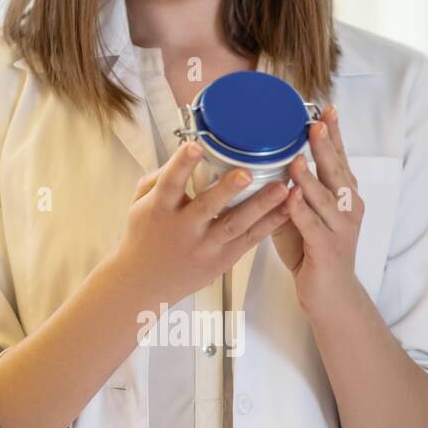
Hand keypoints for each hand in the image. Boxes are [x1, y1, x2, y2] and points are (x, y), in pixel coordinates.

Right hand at [111, 140, 292, 307]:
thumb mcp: (140, 203)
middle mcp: (182, 229)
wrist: (144, 282)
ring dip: (260, 206)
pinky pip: (249, 241)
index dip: (182, 164)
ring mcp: (205, 247)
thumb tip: (184, 154)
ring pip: (235, 226)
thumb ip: (160, 178)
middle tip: (247, 172)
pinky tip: (287, 209)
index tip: (195, 145)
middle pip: (206, 207)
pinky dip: (269, 224)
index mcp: (159, 210)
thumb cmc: (144, 236)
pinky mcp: (222, 260)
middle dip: (227, 189)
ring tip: (282, 188)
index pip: (170, 184)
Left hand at [270, 104, 363, 312]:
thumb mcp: (300, 212)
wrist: (331, 294)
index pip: (339, 158)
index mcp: (343, 195)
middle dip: (326, 147)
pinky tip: (292, 198)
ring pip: (326, 198)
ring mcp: (340, 228)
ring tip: (296, 158)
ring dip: (310, 178)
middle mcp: (348, 208)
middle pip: (337, 171)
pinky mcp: (327, 249)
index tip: (325, 109)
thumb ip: (289, 188)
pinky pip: (313, 226)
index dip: (334, 134)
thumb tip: (262, 162)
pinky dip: (302, 211)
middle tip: (315, 124)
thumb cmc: (312, 249)